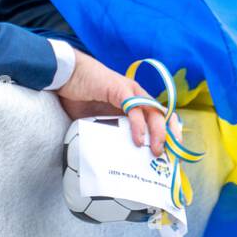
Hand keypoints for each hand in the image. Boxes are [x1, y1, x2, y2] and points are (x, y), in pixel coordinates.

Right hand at [56, 52, 172, 156]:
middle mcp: (137, 96)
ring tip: (155, 151)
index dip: (167, 135)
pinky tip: (138, 139)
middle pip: (162, 116)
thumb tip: (117, 160)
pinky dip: (138, 124)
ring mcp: (130, 91)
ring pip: (153, 112)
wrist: (66, 76)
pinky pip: (134, 108)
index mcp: (134, 103)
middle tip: (168, 158)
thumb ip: (111, 134)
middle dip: (169, 137)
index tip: (170, 156)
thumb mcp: (100, 121)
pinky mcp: (119, 89)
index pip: (159, 118)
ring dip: (158, 133)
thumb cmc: (81, 98)